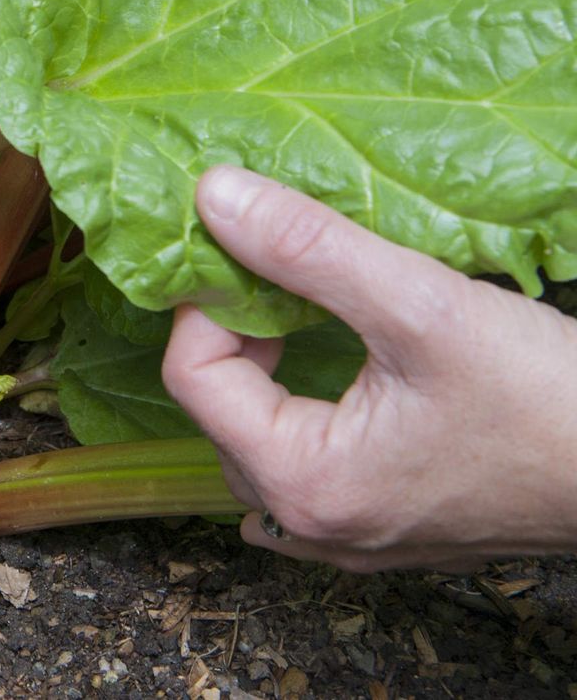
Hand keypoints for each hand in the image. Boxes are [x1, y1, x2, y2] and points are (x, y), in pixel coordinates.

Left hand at [162, 165, 576, 571]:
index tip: (248, 252)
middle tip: (278, 277)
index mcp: (304, 483)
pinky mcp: (392, 528)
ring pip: (257, 443)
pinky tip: (316, 386)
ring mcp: (354, 538)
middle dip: (234, 336)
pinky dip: (294, 419)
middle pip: (217, 412)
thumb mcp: (421, 303)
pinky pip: (304, 473)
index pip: (192, 376)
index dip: (208, 303)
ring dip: (262, 375)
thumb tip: (213, 194)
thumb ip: (308, 248)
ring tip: (301, 314)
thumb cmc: (549, 400)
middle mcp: (314, 526)